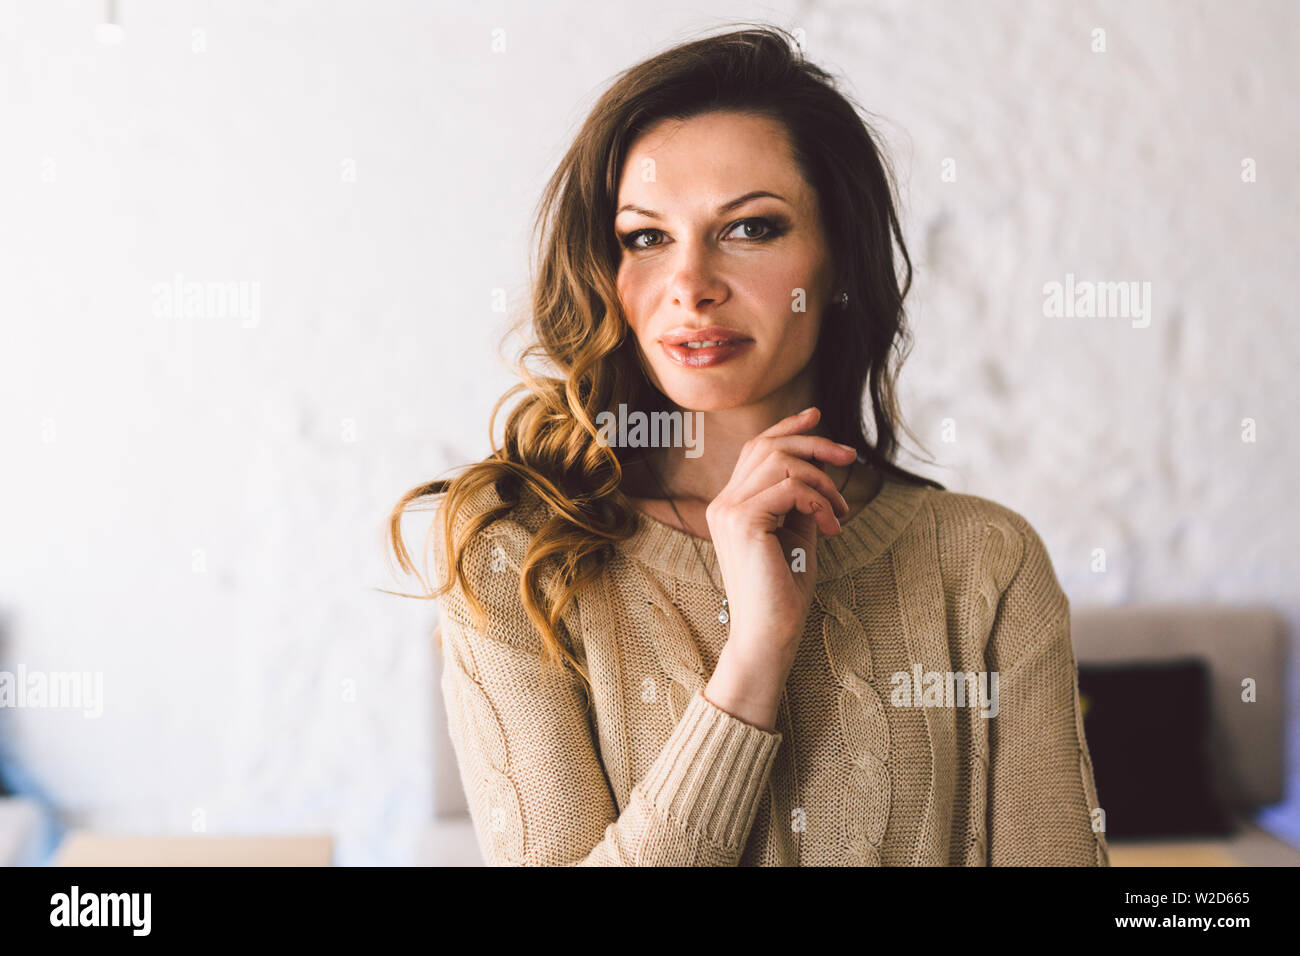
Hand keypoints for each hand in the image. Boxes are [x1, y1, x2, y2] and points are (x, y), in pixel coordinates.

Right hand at [705, 406, 854, 661]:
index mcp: (731, 504)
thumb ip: (801, 501)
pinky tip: (831, 527)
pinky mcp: (743, 521)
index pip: (755, 449)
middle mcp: (723, 503)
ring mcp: (728, 510)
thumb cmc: (785, 592)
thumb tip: (821, 468)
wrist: (770, 634)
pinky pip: (791, 488)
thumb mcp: (798, 535)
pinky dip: (820, 502)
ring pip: (783, 463)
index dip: (787, 427)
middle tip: (849, 458)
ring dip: (823, 482)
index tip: (816, 414)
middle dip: (815, 444)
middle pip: (769, 446)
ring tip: (839, 514)